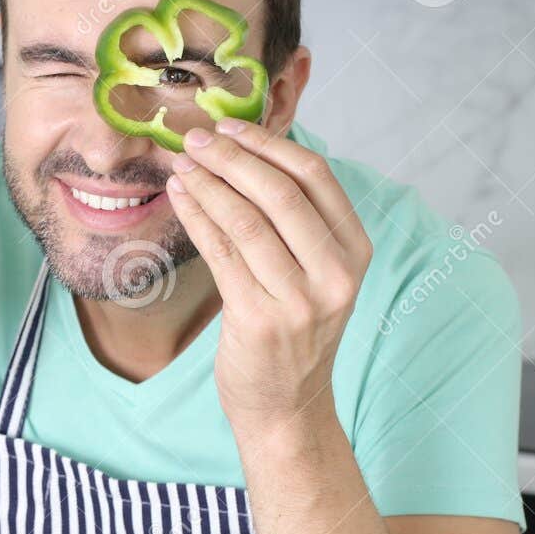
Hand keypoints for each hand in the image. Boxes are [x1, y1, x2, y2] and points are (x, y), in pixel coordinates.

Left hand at [165, 119, 372, 440]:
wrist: (285, 407)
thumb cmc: (292, 332)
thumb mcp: (314, 274)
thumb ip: (297, 222)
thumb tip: (248, 151)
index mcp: (354, 252)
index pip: (315, 176)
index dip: (268, 144)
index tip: (230, 126)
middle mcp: (335, 275)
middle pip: (279, 193)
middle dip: (231, 158)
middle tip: (195, 138)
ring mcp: (299, 301)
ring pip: (245, 221)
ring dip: (207, 185)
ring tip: (181, 165)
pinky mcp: (258, 320)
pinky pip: (221, 254)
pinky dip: (197, 218)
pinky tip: (180, 198)